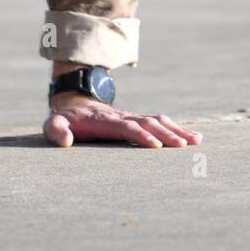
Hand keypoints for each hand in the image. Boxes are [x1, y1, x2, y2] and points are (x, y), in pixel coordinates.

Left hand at [44, 93, 202, 148]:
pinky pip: (161, 122)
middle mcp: (123, 117)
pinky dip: (177, 128)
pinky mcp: (139, 120)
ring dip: (177, 130)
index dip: (141, 135)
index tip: (155, 146)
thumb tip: (66, 141)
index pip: (126, 127)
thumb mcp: (53, 125)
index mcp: (105, 121)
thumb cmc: (65, 121)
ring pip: (159, 121)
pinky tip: (193, 138)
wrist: (75, 104)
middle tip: (183, 146)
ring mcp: (133, 117)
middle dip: (166, 134)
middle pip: (148, 123)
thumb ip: (57, 131)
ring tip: (196, 141)